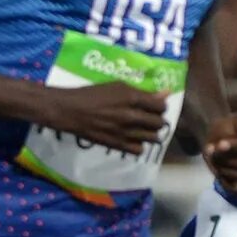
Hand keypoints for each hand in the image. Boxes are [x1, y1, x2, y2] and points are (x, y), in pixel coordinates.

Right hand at [49, 80, 167, 153]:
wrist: (71, 111)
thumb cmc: (93, 94)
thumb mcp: (118, 86)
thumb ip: (143, 92)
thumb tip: (165, 93)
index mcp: (132, 98)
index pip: (161, 107)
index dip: (160, 106)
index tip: (154, 106)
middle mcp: (132, 116)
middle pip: (159, 123)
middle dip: (156, 120)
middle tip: (148, 117)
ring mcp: (125, 133)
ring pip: (153, 138)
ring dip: (150, 133)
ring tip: (142, 129)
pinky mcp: (117, 145)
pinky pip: (139, 150)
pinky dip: (139, 145)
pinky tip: (133, 139)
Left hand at [199, 112, 236, 194]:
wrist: (215, 137)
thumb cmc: (228, 127)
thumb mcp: (234, 119)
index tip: (221, 144)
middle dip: (227, 158)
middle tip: (213, 150)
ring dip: (222, 167)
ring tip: (214, 157)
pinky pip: (233, 188)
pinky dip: (223, 179)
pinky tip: (217, 169)